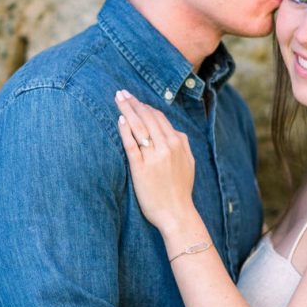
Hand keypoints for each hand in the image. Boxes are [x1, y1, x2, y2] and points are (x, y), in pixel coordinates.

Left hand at [115, 91, 196, 230]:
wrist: (176, 213)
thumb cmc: (180, 190)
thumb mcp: (189, 163)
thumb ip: (182, 145)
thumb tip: (174, 132)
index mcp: (178, 143)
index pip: (159, 117)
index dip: (145, 106)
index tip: (134, 100)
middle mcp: (167, 146)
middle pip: (147, 117)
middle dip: (133, 102)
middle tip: (121, 92)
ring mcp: (153, 157)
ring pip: (138, 126)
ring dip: (127, 110)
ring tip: (117, 99)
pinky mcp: (140, 168)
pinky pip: (131, 144)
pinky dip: (125, 130)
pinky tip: (119, 120)